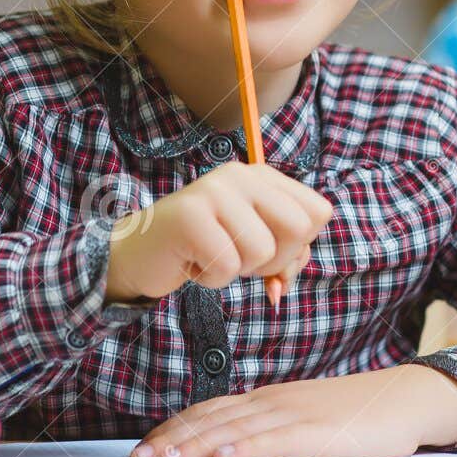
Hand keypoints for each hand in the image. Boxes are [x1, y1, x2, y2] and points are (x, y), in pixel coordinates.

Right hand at [104, 160, 331, 303]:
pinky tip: (192, 262)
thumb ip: (286, 257)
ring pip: (263, 251)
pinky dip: (211, 279)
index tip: (268, 251)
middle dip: (275, 261)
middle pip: (299, 228)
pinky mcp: (190, 217)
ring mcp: (214, 192)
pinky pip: (227, 267)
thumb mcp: (252, 248)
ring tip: (211, 255)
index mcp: (261, 176)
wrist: (138, 253)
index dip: (299, 246)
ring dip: (237, 270)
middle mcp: (240, 175)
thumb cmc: (203, 250)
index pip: (318, 212)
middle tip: (239, 257)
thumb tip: (285, 281)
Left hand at [129, 365, 456, 456]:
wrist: (404, 399)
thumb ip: (270, 434)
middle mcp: (273, 402)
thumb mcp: (304, 422)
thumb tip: (231, 455)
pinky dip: (247, 445)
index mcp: (267, 400)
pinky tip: (225, 455)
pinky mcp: (318, 431)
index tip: (142, 451)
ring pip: (235, 428)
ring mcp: (295, 414)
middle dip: (171, 441)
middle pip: (211, 419)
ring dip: (196, 445)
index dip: (173, 430)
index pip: (208, 412)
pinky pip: (276, 438)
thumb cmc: (356, 418)